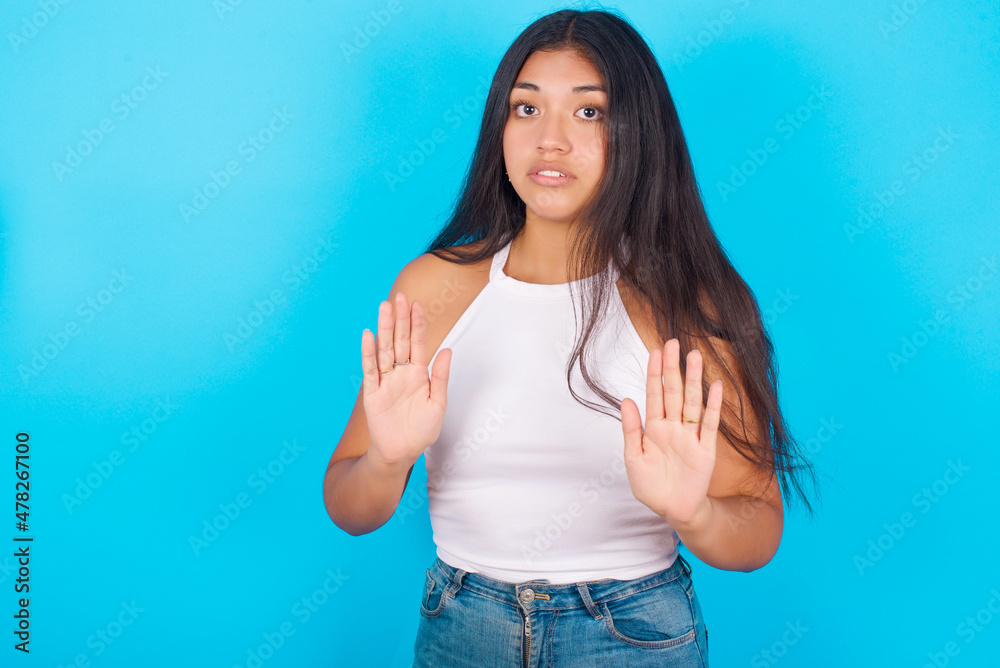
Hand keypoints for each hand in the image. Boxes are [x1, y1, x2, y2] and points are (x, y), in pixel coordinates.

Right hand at [361, 291, 450, 471]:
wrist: (402, 452)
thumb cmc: (422, 430)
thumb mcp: (438, 403)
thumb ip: (441, 377)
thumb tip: (447, 350)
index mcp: (418, 374)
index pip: (418, 343)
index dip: (418, 324)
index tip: (418, 304)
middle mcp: (401, 373)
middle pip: (400, 341)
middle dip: (401, 319)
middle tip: (401, 297)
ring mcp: (385, 381)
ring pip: (385, 350)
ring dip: (384, 329)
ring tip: (385, 308)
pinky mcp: (372, 393)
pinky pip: (370, 370)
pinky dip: (369, 353)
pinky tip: (369, 336)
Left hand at [620, 338, 722, 527]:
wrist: (673, 510)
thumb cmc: (651, 486)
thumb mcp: (633, 458)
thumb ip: (631, 429)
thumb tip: (626, 400)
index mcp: (653, 429)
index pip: (654, 395)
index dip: (654, 374)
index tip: (655, 351)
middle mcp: (672, 428)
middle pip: (673, 392)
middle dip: (672, 368)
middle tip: (673, 343)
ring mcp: (690, 436)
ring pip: (692, 402)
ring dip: (694, 380)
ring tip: (695, 357)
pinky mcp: (706, 449)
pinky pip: (709, 424)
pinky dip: (712, 405)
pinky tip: (715, 386)